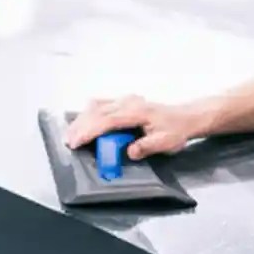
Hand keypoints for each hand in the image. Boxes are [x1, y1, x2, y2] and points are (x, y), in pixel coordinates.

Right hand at [63, 95, 200, 159]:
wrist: (186, 117)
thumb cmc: (176, 130)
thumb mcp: (166, 142)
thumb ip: (147, 147)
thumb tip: (130, 152)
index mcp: (137, 112)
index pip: (107, 120)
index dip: (89, 131)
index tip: (76, 142)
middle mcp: (128, 102)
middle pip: (97, 111)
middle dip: (80, 126)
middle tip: (68, 141)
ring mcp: (125, 100)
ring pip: (96, 106)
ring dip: (82, 119)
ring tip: (72, 134)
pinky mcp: (124, 102)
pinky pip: (101, 104)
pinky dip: (89, 113)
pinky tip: (83, 122)